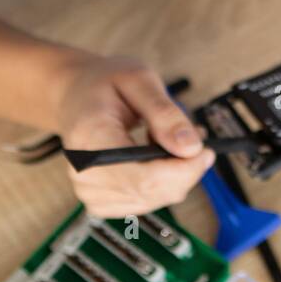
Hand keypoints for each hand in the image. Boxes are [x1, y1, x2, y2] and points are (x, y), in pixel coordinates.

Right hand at [53, 55, 214, 215]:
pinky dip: (160, 184)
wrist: (75, 95)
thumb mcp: (139, 80)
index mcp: (90, 139)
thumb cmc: (104, 84)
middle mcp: (84, 173)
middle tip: (195, 139)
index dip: (183, 170)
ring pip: (153, 200)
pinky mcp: (98, 201)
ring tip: (169, 140)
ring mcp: (89, 191)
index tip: (205, 151)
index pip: (142, 177)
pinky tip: (155, 159)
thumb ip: (165, 114)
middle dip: (184, 170)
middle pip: (151, 192)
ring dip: (174, 175)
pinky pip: (145, 202)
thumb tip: (191, 149)